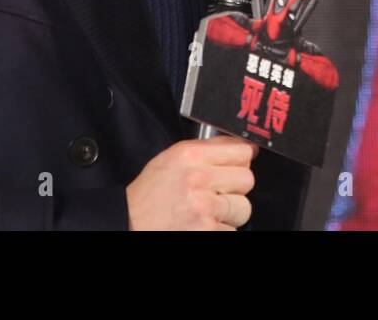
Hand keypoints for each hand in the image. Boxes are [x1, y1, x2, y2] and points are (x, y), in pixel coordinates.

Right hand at [125, 135, 259, 229]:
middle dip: (236, 187)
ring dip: (230, 212)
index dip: (243, 157)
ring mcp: (205, 208)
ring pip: (244, 207)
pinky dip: (220, 230)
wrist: (130, 222)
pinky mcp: (208, 231)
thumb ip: (203, 150)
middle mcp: (199, 179)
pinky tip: (203, 224)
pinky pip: (232, 230)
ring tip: (209, 211)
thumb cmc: (149, 193)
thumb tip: (236, 146)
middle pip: (247, 178)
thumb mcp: (170, 159)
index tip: (242, 162)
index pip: (241, 149)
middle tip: (220, 191)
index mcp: (190, 155)